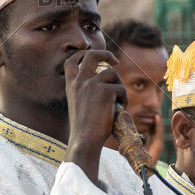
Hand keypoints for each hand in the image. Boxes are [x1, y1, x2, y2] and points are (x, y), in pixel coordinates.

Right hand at [64, 50, 125, 180]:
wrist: (85, 140)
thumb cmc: (84, 128)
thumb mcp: (79, 103)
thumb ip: (86, 90)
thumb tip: (105, 78)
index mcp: (71, 84)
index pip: (72, 60)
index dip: (83, 54)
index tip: (94, 55)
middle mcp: (80, 81)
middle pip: (92, 55)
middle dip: (106, 54)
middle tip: (115, 62)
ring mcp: (92, 84)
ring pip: (112, 74)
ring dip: (119, 86)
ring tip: (118, 102)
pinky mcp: (105, 91)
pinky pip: (120, 88)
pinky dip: (123, 99)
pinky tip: (118, 110)